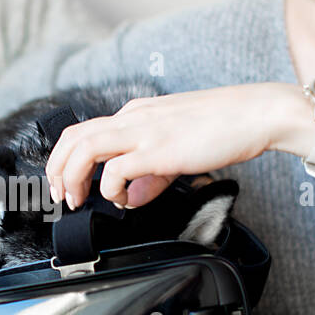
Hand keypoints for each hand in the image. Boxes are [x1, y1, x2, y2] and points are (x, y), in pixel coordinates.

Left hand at [44, 84, 288, 209]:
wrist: (257, 113)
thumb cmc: (224, 127)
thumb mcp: (177, 150)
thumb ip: (149, 175)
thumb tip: (129, 197)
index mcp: (135, 114)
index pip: (84, 131)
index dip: (65, 160)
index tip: (66, 186)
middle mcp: (132, 118)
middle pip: (73, 137)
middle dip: (57, 169)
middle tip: (62, 197)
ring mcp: (144, 131)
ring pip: (84, 149)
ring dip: (72, 178)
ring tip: (77, 200)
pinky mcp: (158, 149)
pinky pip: (115, 170)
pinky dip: (109, 189)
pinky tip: (123, 200)